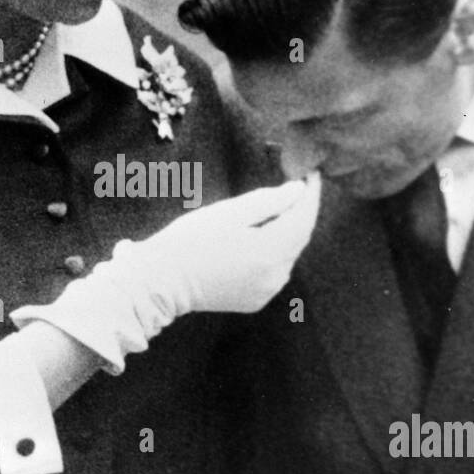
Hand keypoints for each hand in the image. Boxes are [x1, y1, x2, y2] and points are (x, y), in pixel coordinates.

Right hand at [118, 176, 320, 316]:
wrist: (162, 282)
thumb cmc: (191, 240)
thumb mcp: (230, 212)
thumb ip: (269, 200)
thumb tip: (299, 190)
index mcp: (271, 252)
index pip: (304, 218)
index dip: (310, 194)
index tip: (311, 173)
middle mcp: (276, 276)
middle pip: (299, 238)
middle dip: (299, 212)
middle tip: (297, 186)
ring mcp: (267, 292)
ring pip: (288, 255)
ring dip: (286, 233)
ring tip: (275, 210)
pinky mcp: (256, 301)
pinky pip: (274, 271)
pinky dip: (273, 253)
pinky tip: (259, 240)